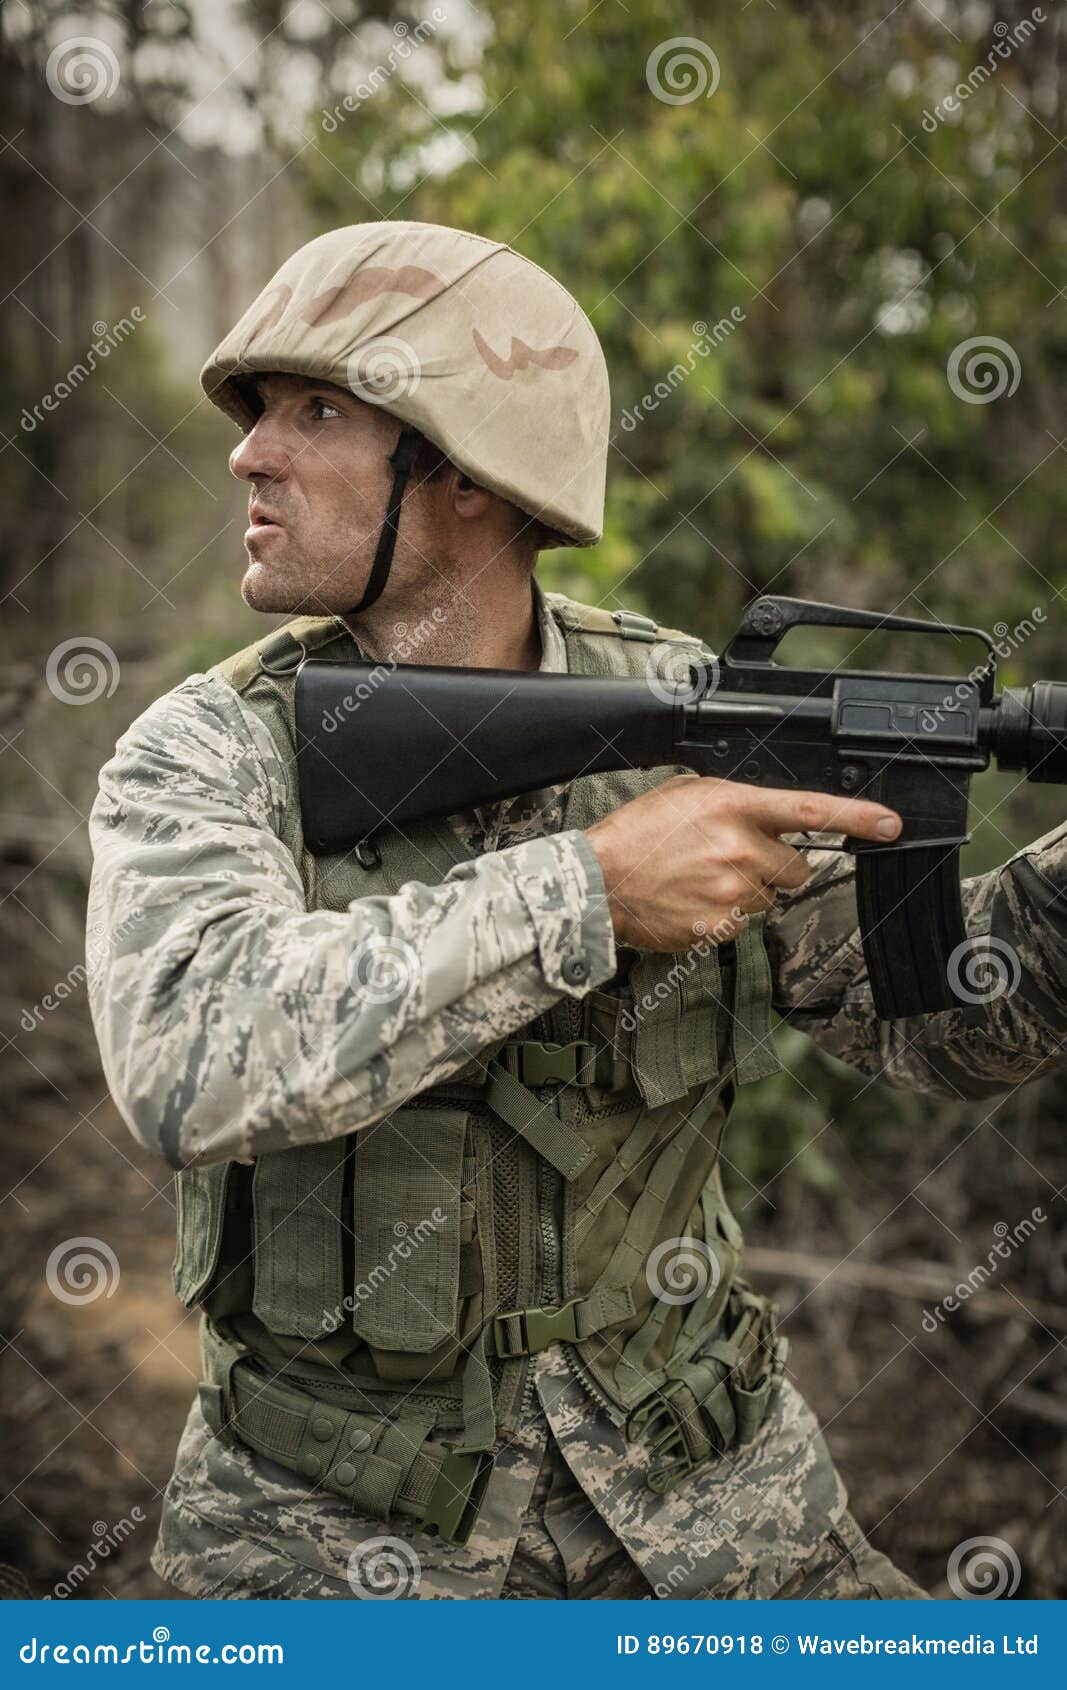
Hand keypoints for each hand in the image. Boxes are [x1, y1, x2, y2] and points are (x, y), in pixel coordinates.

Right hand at [584, 774, 901, 951]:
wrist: (600, 880)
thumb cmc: (638, 833)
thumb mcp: (687, 793)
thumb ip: (735, 800)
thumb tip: (768, 814)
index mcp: (735, 806)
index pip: (812, 811)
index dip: (859, 819)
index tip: (892, 825)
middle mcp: (741, 849)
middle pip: (796, 868)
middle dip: (775, 867)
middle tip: (731, 861)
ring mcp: (732, 891)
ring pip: (770, 898)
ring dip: (747, 892)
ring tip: (702, 880)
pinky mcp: (721, 926)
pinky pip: (744, 924)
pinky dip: (725, 916)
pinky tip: (695, 902)